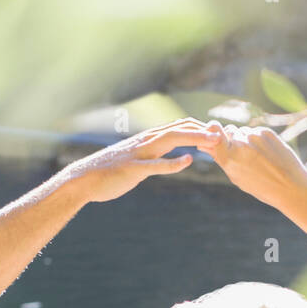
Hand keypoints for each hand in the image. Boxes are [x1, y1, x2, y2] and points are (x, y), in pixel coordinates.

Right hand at [65, 118, 222, 203]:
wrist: (83, 179)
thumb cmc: (108, 172)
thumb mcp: (136, 160)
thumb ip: (153, 155)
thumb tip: (168, 154)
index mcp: (147, 140)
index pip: (177, 128)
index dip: (198, 129)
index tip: (215, 134)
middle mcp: (144, 142)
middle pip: (178, 129)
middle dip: (202, 130)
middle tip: (223, 134)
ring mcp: (138, 155)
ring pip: (170, 141)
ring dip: (193, 139)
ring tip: (213, 142)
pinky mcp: (132, 170)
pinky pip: (155, 165)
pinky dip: (172, 163)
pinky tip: (188, 162)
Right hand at [205, 121, 306, 210]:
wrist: (291, 186)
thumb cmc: (261, 186)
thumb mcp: (236, 177)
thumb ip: (221, 159)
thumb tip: (204, 145)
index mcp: (229, 158)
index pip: (212, 130)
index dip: (211, 131)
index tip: (214, 137)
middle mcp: (240, 144)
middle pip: (228, 131)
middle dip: (230, 139)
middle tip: (240, 154)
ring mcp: (254, 136)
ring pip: (242, 132)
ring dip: (245, 140)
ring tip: (257, 158)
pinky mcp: (266, 132)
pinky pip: (255, 132)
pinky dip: (257, 140)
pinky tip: (266, 154)